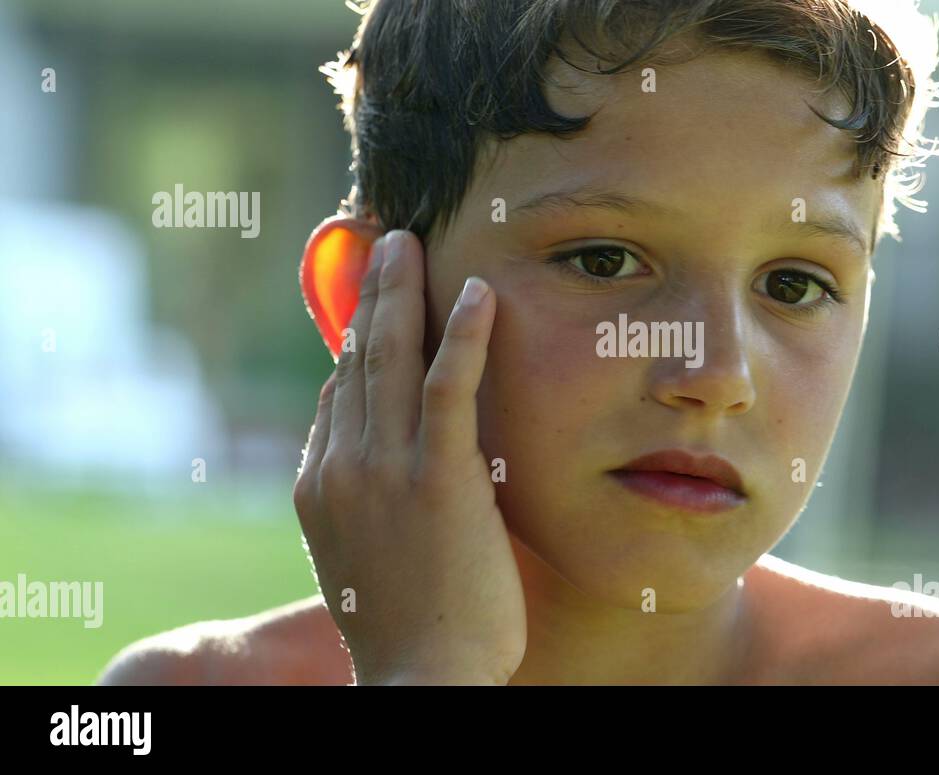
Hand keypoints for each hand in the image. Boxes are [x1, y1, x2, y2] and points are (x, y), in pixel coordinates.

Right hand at [293, 230, 525, 684]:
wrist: (423, 677)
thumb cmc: (409, 628)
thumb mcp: (368, 560)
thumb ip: (371, 506)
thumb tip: (387, 472)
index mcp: (319, 488)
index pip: (337, 396)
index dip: (353, 342)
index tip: (369, 304)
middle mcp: (341, 467)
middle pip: (355, 361)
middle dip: (370, 294)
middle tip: (385, 243)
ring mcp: (385, 468)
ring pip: (390, 359)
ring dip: (403, 292)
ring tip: (413, 244)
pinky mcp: (439, 476)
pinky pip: (448, 386)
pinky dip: (463, 334)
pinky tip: (478, 292)